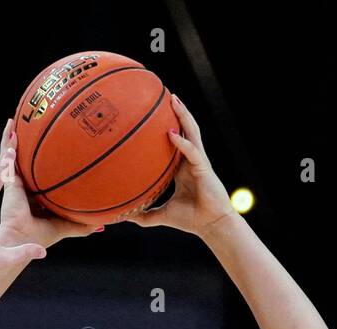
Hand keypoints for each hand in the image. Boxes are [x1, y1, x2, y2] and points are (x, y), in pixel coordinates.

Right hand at [0, 117, 101, 248]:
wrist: (24, 241)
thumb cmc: (41, 237)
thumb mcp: (65, 227)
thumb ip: (81, 226)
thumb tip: (103, 226)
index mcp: (34, 196)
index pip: (37, 175)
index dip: (39, 162)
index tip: (48, 146)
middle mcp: (24, 188)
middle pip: (23, 161)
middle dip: (23, 145)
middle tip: (28, 126)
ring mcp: (14, 184)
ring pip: (11, 156)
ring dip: (11, 138)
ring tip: (13, 121)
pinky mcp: (9, 182)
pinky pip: (7, 159)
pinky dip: (8, 144)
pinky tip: (11, 130)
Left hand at [128, 93, 239, 236]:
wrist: (211, 226)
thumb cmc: (191, 219)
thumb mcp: (162, 215)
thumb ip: (144, 215)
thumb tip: (124, 217)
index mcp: (182, 168)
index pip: (175, 141)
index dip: (168, 126)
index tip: (155, 113)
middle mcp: (191, 160)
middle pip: (185, 129)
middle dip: (177, 112)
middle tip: (164, 95)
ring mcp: (199, 162)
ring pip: (192, 133)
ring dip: (183, 116)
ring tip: (174, 100)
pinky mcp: (204, 168)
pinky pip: (191, 152)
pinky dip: (181, 142)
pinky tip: (171, 133)